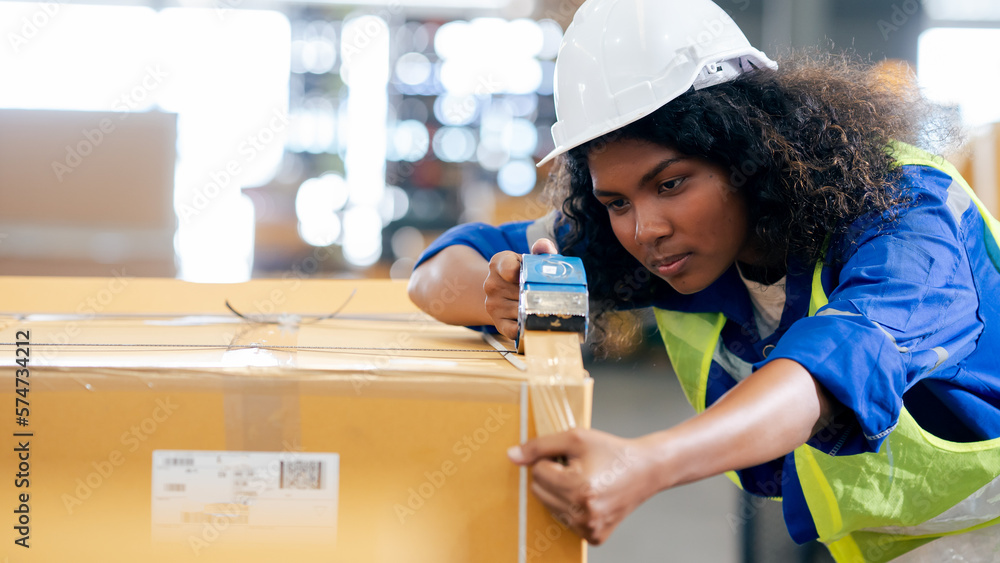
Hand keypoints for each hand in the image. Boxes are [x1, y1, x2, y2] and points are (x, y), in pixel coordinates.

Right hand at [484, 238, 557, 339]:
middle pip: (522, 292)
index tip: (530, 276)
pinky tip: (536, 324)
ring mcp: (493, 304)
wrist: (503, 292)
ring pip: (522, 310)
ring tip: (546, 306)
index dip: (522, 273)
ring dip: (536, 310)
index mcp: (498, 263)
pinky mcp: (498, 323)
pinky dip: (527, 329)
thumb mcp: (528, 258)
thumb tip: (545, 247)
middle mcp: (491, 284)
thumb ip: (540, 250)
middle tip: (553, 294)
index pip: (508, 268)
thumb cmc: (522, 273)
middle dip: (539, 293)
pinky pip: (514, 330)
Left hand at [507, 427, 655, 544]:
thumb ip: (539, 445)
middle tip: (579, 469)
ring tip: (585, 481)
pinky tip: (590, 497)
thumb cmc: (612, 452)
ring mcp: (589, 529)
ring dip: (560, 492)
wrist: (646, 471)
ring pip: (549, 506)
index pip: (538, 472)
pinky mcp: (594, 537)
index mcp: (579, 489)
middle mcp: (583, 514)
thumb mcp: (575, 438)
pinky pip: (564, 520)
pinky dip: (570, 506)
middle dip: (553, 476)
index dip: (553, 459)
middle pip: (539, 492)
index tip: (573, 458)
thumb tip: (511, 456)